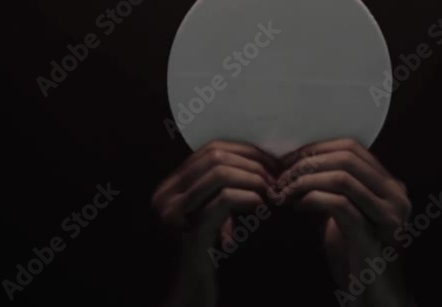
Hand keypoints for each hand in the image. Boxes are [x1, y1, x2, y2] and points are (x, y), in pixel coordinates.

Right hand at [152, 141, 278, 306]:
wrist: (186, 297)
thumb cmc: (204, 258)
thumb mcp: (208, 217)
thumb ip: (218, 191)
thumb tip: (255, 162)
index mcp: (169, 188)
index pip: (209, 149)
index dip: (245, 151)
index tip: (271, 163)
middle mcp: (165, 195)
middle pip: (214, 155)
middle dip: (252, 162)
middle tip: (276, 178)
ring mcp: (173, 213)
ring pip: (219, 172)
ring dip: (253, 178)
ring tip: (270, 191)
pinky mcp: (190, 232)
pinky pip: (224, 199)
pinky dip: (248, 197)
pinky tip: (261, 207)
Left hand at [279, 139, 415, 306]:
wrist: (377, 299)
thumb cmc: (357, 257)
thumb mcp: (352, 214)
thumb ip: (340, 189)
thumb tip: (303, 164)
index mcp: (391, 187)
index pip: (352, 148)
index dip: (316, 149)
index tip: (288, 160)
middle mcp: (396, 196)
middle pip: (347, 157)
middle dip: (307, 162)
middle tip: (281, 176)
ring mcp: (388, 216)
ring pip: (342, 177)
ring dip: (305, 180)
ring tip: (284, 192)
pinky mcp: (372, 236)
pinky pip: (339, 204)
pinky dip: (312, 199)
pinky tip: (296, 206)